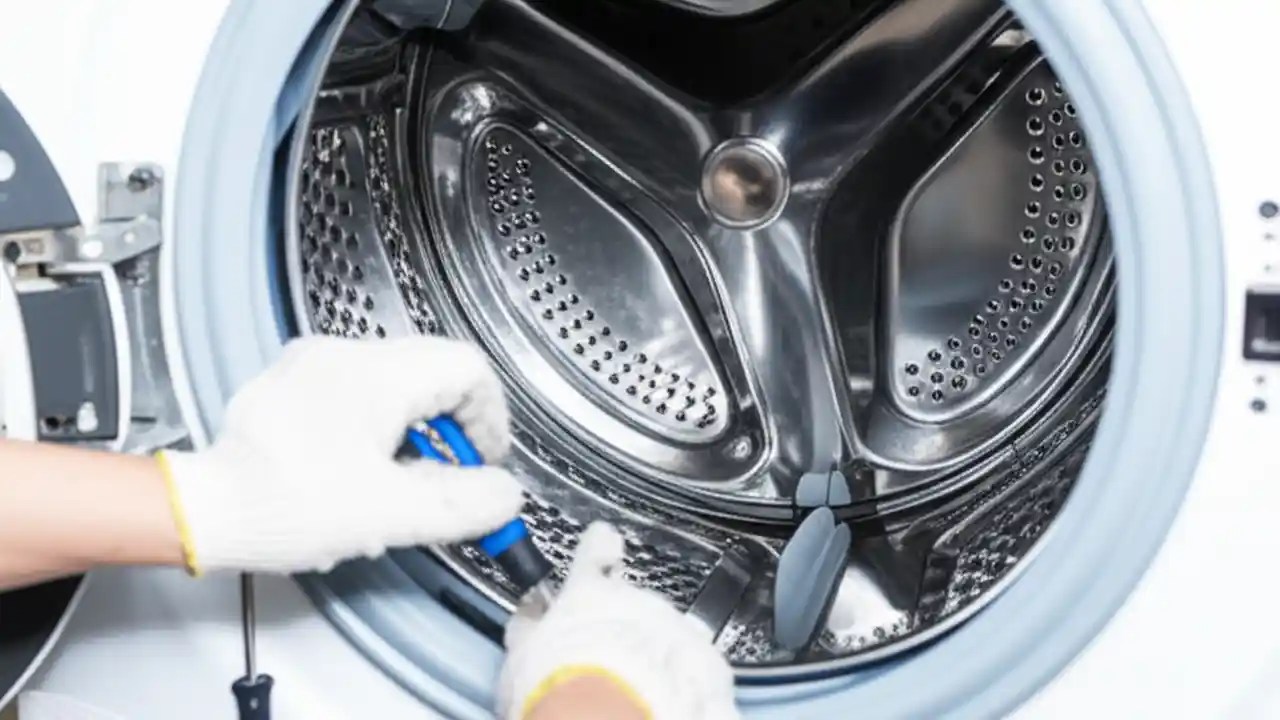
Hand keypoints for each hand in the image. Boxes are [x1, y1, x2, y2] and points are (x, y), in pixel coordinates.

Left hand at [156, 336, 523, 574]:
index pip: (466, 368)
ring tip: (406, 474)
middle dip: (455, 422)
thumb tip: (504, 494)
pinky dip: (378, 421)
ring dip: (416, 424)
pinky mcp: (289, 383)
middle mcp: (342, 354)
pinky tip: (363, 465)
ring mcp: (311, 364)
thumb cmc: (287, 506)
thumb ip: (461, 503)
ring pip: (396, 378)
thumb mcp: (391, 515)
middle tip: (454, 471)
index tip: (484, 460)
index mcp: (375, 374)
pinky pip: (357, 388)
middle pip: (432, 369)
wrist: (206, 510)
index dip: (490, 415)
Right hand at [499, 522, 739, 719]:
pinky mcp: (708, 662)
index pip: (594, 550)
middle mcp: (638, 600)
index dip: (599, 544)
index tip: (604, 538)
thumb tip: (528, 613)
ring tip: (636, 691)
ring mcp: (677, 627)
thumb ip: (530, 627)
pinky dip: (686, 682)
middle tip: (608, 661)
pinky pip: (698, 668)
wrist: (605, 717)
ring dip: (656, 654)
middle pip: (634, 602)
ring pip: (668, 633)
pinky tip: (669, 703)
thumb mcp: (523, 655)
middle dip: (626, 624)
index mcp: (588, 592)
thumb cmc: (557, 688)